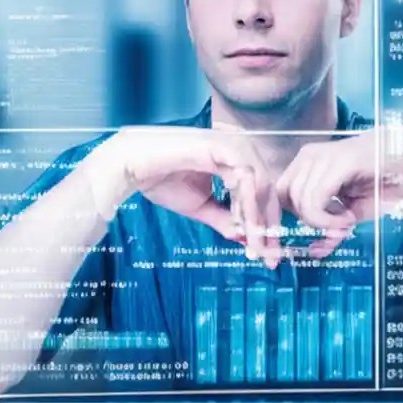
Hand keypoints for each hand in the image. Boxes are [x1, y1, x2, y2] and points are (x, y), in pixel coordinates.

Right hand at [89, 126, 281, 265]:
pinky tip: (242, 224)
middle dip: (269, 227)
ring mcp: (231, 145)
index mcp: (234, 160)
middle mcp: (237, 149)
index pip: (261, 193)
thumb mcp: (201, 207)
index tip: (268, 254)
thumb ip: (225, 220)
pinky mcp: (221, 146)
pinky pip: (245, 177)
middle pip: (267, 190)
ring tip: (255, 246)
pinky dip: (247, 203)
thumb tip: (247, 239)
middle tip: (269, 257)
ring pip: (260, 185)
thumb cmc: (162, 180)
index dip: (267, 224)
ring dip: (259, 219)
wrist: (132, 167)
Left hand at [275, 127, 402, 258]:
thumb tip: (313, 252)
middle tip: (335, 228)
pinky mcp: (339, 162)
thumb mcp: (351, 212)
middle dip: (307, 221)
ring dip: (321, 221)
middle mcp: (311, 156)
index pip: (278, 192)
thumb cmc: (384, 186)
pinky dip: (327, 218)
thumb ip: (329, 230)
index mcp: (308, 163)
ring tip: (346, 221)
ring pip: (300, 201)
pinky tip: (348, 217)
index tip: (305, 234)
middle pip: (284, 198)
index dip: (285, 218)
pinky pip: (315, 200)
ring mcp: (323, 156)